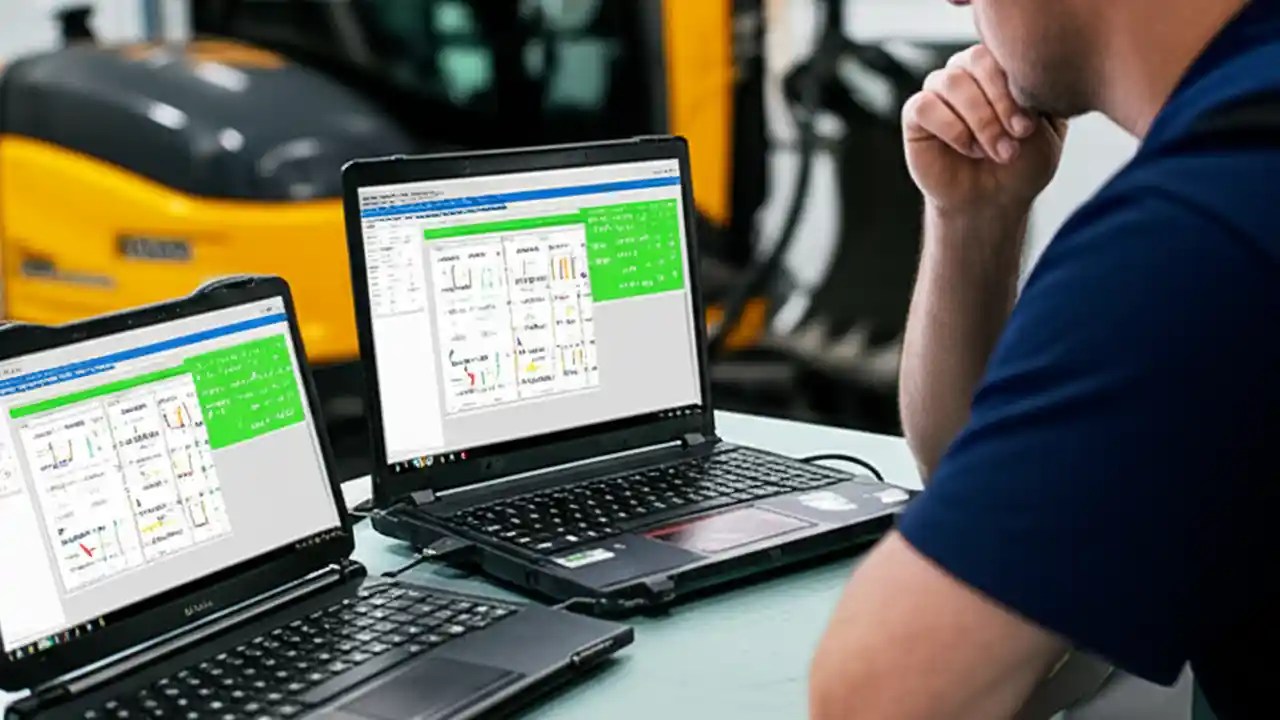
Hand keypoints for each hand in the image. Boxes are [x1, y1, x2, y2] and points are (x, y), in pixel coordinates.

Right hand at [903, 46, 1066, 215]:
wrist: (992, 200)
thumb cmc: (1020, 164)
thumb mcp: (1045, 131)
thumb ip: (1038, 98)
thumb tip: (1026, 77)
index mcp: (1000, 65)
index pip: (1003, 51)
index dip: (1016, 86)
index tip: (1029, 126)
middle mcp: (967, 70)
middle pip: (976, 59)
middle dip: (999, 100)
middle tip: (1017, 136)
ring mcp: (939, 90)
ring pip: (951, 81)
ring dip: (979, 119)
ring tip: (997, 151)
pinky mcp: (915, 113)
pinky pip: (925, 106)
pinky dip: (951, 129)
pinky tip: (968, 149)